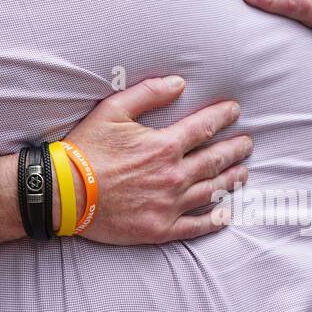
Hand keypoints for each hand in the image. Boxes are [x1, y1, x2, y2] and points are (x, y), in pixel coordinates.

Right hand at [64, 76, 249, 244]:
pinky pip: (196, 226)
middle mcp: (173, 176)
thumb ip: (148, 94)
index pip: (204, 128)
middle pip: (215, 160)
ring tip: (243, 173)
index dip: (223, 117)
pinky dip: (214, 220)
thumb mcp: (112, 110)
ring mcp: (169, 205)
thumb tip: (179, 83)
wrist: (64, 193)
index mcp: (164, 146)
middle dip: (235, 149)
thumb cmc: (85, 149)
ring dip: (231, 180)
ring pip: (211, 191)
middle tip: (247, 144)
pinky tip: (226, 214)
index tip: (235, 111)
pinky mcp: (160, 228)